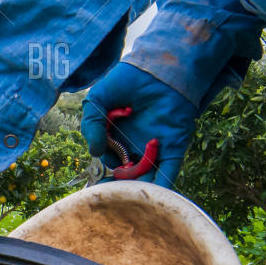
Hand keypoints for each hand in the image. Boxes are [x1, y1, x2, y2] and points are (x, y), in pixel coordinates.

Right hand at [80, 61, 197, 189]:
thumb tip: (95, 153)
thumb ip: (90, 124)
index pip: (108, 162)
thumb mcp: (98, 99)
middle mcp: (135, 146)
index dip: (103, 172)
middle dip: (119, 187)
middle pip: (126, 176)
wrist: (161, 66)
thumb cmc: (128, 79)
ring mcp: (155, 148)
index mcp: (117, 137)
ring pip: (146, 177)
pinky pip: (169, 170)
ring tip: (127, 197)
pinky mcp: (175, 146)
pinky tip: (154, 198)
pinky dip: (163, 186)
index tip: (95, 183)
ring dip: (137, 190)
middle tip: (110, 196)